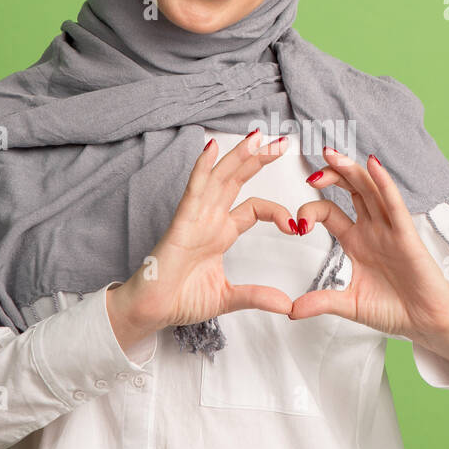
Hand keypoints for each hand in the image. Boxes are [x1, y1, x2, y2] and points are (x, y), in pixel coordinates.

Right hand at [108, 129, 296, 345]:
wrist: (152, 311)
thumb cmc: (180, 299)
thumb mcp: (229, 297)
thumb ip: (257, 296)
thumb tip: (287, 305)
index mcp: (221, 233)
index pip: (254, 208)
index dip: (277, 211)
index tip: (296, 226)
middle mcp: (209, 219)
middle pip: (237, 180)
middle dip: (258, 159)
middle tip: (282, 141)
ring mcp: (195, 218)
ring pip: (219, 178)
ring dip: (237, 157)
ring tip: (257, 136)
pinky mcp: (181, 224)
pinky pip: (194, 191)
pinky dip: (202, 169)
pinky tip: (211, 149)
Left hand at [289, 146, 448, 370]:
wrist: (426, 324)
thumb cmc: (394, 310)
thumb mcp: (349, 305)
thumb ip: (321, 302)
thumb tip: (291, 311)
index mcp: (356, 242)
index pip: (329, 212)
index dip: (310, 210)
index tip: (297, 225)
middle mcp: (372, 230)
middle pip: (350, 191)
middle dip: (331, 175)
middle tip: (312, 169)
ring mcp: (390, 230)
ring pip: (370, 190)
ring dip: (352, 171)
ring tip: (333, 155)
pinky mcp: (407, 236)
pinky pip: (394, 205)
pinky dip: (384, 183)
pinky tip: (373, 165)